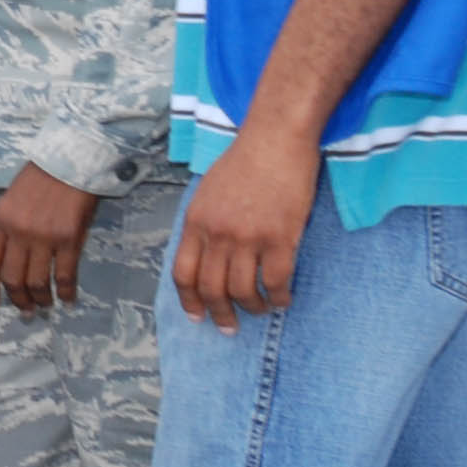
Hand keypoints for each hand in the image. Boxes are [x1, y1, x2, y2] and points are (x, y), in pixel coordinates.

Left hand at [0, 162, 100, 313]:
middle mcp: (18, 232)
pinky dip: (66, 293)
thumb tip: (7, 260)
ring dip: (40, 300)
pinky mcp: (70, 240)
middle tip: (25, 311)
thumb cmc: (40, 178)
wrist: (70, 161)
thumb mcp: (11, 199)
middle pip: (11, 278)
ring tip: (44, 307)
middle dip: (17, 300)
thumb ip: (6, 228)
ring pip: (37, 282)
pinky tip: (68, 300)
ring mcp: (44, 237)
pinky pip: (65, 276)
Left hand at [173, 120, 320, 330]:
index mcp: (195, 222)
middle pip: (212, 288)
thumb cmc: (243, 162)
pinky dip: (280, 296)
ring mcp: (248, 237)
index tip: (197, 318)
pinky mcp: (280, 238)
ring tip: (261, 309)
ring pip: (244, 291)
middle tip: (230, 328)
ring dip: (253, 308)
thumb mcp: (207, 192)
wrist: (274, 139)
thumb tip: (204, 256)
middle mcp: (217, 234)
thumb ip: (203, 224)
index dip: (190, 301)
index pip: (183, 274)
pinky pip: (277, 281)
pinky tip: (284, 299)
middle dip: (220, 314)